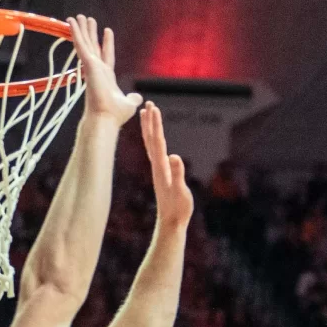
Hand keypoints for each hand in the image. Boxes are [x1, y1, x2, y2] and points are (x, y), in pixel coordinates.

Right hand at [68, 15, 139, 127]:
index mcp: (107, 77)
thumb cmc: (115, 114)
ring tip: (78, 16)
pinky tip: (72, 22)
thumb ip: (132, 98)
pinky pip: (80, 44)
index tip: (108, 30)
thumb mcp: (129, 103)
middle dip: (90, 33)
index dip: (107, 43)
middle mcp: (97, 70)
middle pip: (93, 46)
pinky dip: (76, 33)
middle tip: (87, 20)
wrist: (105, 117)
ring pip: (85, 43)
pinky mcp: (87, 64)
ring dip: (81, 30)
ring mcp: (91, 66)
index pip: (107, 55)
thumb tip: (138, 98)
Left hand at [141, 106, 190, 229]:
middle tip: (147, 103)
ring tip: (146, 114)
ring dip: (149, 128)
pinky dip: (153, 140)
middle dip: (150, 121)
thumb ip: (177, 174)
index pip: (158, 141)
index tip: (153, 108)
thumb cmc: (178, 209)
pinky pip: (155, 152)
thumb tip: (174, 156)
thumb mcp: (181, 191)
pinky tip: (153, 137)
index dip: (156, 125)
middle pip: (151, 139)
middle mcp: (157, 166)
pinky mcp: (161, 173)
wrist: (171, 222)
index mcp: (162, 167)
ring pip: (151, 144)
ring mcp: (158, 169)